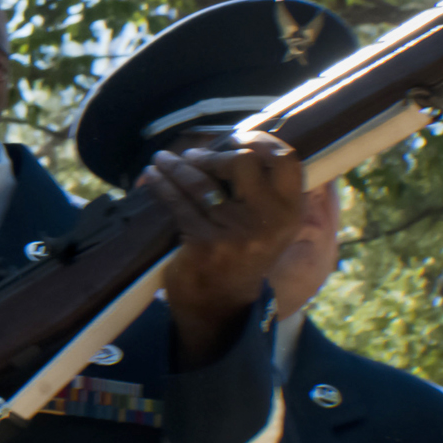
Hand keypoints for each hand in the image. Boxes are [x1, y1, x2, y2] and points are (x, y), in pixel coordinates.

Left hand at [139, 135, 307, 366]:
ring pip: (201, 181)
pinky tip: (152, 177)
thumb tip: (237, 138)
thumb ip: (263, 188)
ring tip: (162, 160)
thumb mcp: (269, 225)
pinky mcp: (205, 243)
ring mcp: (236, 232)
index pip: (287, 160)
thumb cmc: (242, 253)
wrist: (221, 305)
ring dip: (175, 165)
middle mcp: (269, 221)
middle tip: (193, 157)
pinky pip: (178, 202)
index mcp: (290, 212)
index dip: (262, 140)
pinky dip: (161, 185)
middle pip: (242, 161)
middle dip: (211, 155)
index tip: (238, 136)